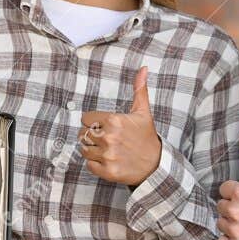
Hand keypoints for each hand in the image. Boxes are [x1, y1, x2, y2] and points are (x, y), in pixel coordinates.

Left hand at [81, 67, 162, 186]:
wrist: (156, 164)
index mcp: (114, 120)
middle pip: (82, 134)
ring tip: (107, 150)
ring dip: (93, 150)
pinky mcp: (107, 171)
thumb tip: (143, 68)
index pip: (85, 119)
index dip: (93, 122)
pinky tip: (108, 160)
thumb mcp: (143, 112)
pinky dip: (96, 164)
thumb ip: (139, 90)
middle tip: (107, 139)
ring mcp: (107, 155)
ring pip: (84, 150)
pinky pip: (89, 165)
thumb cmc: (147, 137)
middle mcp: (109, 137)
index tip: (104, 127)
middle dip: (91, 137)